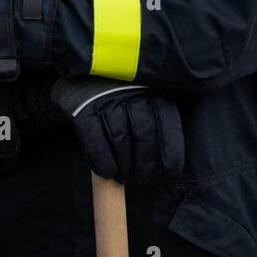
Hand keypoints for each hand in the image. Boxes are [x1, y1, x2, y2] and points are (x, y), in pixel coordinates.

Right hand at [47, 79, 185, 184]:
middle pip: (144, 133)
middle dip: (147, 163)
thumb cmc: (124, 98)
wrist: (86, 77)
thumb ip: (160, 122)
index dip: (170, 150)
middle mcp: (131, 93)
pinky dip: (102, 160)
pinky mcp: (84, 109)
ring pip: (119, 138)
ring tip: (125, 178)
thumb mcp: (146, 99)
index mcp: (153, 91)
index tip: (170, 171)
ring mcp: (106, 100)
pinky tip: (108, 172)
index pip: (167, 122)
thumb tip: (172, 160)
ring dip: (124, 165)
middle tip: (146, 179)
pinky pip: (94, 139)